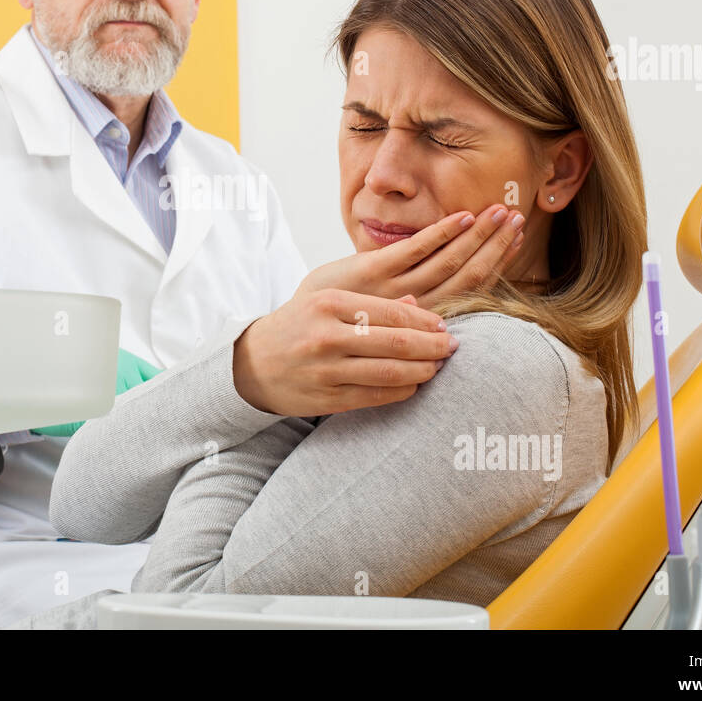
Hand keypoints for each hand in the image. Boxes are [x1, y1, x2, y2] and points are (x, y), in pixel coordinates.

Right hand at [232, 290, 458, 417]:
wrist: (251, 363)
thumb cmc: (296, 327)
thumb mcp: (324, 302)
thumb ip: (370, 303)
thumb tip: (418, 306)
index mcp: (329, 303)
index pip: (392, 312)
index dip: (425, 322)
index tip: (443, 326)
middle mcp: (327, 335)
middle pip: (397, 342)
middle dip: (432, 346)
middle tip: (451, 347)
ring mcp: (326, 370)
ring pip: (391, 372)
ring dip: (423, 371)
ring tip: (437, 367)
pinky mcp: (327, 398)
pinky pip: (377, 397)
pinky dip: (403, 391)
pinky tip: (413, 385)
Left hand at [298, 203, 525, 310]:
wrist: (301, 340)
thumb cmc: (346, 328)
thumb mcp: (386, 322)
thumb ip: (415, 310)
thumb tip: (448, 303)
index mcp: (423, 320)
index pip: (473, 290)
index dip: (498, 262)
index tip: (519, 239)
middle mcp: (416, 308)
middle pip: (469, 274)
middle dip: (496, 245)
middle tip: (518, 219)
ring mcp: (394, 288)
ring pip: (449, 262)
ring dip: (478, 236)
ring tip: (502, 213)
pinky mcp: (373, 271)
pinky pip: (415, 250)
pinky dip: (442, 233)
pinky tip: (464, 216)